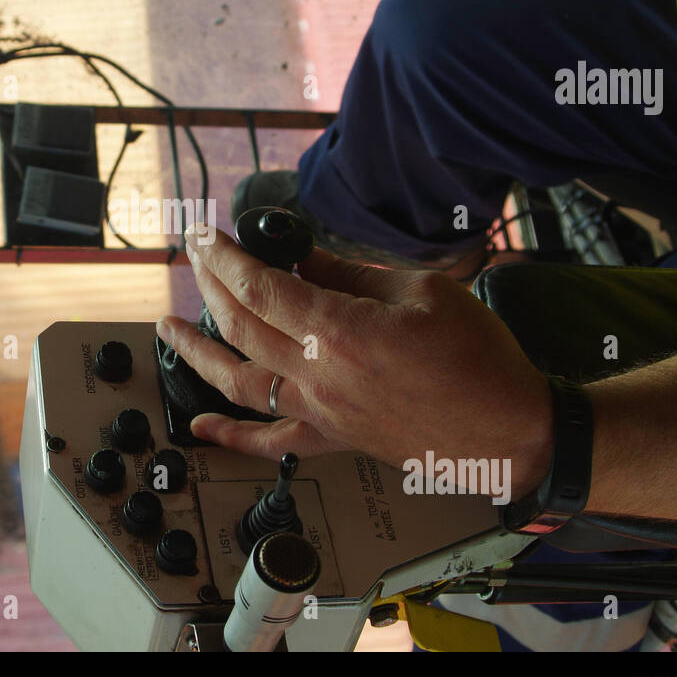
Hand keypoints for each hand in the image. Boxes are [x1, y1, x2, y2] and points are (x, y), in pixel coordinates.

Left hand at [155, 226, 554, 497]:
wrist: (509, 430)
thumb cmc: (477, 358)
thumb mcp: (420, 292)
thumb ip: (352, 274)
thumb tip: (305, 259)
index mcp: (339, 331)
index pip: (260, 287)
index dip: (224, 257)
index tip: (204, 235)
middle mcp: (319, 375)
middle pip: (241, 325)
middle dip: (209, 284)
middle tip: (194, 256)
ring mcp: (321, 412)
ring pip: (238, 381)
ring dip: (197, 352)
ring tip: (168, 327)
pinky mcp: (333, 438)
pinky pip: (269, 441)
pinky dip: (230, 435)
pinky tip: (200, 424)